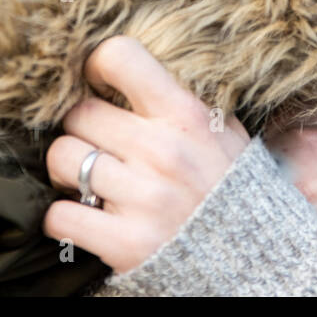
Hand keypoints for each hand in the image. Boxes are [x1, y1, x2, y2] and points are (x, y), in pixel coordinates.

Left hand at [42, 35, 251, 273]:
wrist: (257, 259)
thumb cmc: (231, 186)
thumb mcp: (223, 130)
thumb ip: (182, 99)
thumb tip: (132, 67)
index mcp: (187, 114)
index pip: (120, 57)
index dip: (97, 66)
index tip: (99, 84)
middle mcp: (164, 151)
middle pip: (79, 113)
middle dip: (82, 128)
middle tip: (100, 144)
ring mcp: (144, 198)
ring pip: (61, 157)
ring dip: (68, 169)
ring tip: (91, 179)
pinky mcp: (126, 243)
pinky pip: (59, 215)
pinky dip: (64, 218)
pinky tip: (87, 216)